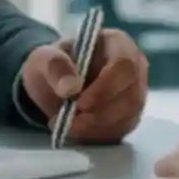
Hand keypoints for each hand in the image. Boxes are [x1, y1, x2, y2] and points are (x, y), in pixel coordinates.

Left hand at [21, 29, 148, 142]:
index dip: (106, 87)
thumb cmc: (53, 64)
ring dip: (94, 127)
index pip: (124, 65)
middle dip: (97, 114)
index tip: (80, 103)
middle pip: (130, 96)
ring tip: (65, 124)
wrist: (52, 85)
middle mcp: (134, 68)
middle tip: (67, 120)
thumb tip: (70, 88)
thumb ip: (54, 66)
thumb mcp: (43, 58)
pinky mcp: (129, 116)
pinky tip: (74, 130)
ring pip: (126, 117)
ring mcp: (135, 94)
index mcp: (117, 43)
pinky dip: (95, 135)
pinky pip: (120, 131)